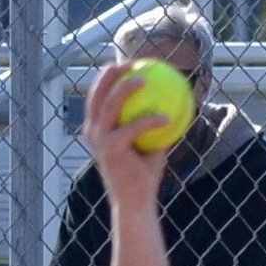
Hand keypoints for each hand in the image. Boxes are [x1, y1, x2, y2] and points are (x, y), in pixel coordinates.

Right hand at [82, 63, 171, 212]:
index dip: (107, 77)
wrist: (135, 202)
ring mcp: (100, 140)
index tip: (126, 64)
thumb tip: (171, 106)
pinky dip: (151, 121)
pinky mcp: (111, 149)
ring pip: (110, 105)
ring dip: (126, 88)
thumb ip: (152, 126)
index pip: (97, 96)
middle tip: (130, 63)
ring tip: (145, 79)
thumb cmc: (142, 175)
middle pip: (97, 94)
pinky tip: (167, 117)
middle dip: (110, 74)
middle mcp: (93, 131)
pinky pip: (133, 128)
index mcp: (97, 129)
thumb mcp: (148, 146)